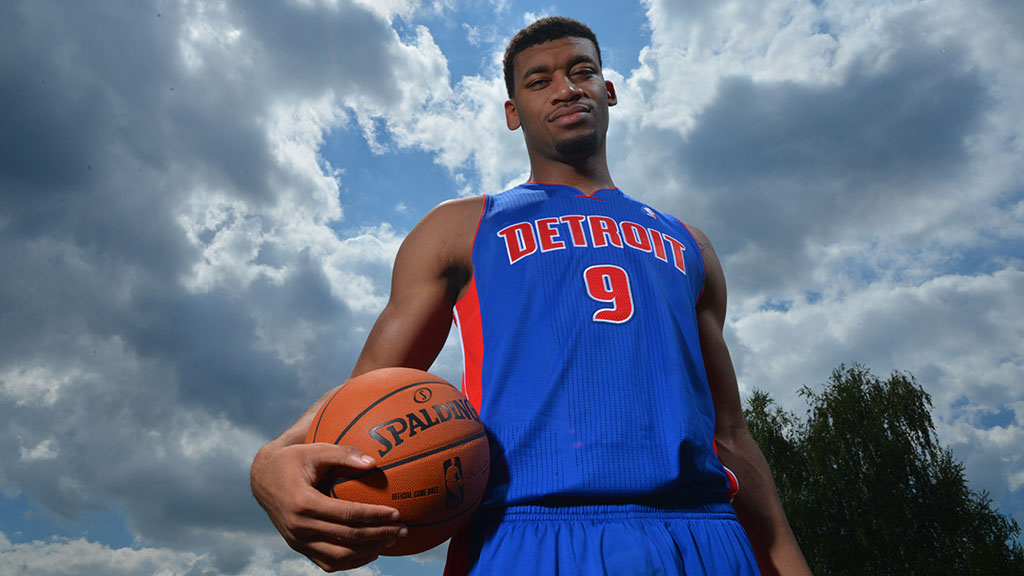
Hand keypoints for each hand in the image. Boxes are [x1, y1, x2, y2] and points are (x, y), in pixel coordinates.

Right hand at [251, 441, 407, 571]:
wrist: (262, 479)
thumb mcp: (315, 450)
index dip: (374, 516)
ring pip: (339, 556)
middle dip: (379, 535)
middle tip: (403, 530)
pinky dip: (351, 562)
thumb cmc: (293, 460)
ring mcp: (297, 540)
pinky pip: (328, 563)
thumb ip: (343, 454)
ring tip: (391, 541)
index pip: (347, 515)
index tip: (397, 513)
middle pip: (347, 538)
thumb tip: (374, 462)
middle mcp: (299, 526)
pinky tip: (371, 552)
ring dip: (368, 551)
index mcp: (303, 503)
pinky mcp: (298, 547)